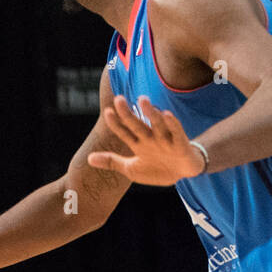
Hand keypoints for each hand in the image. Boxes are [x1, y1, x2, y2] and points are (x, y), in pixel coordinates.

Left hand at [87, 95, 204, 186]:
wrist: (183, 173)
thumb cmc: (157, 168)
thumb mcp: (131, 169)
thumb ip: (111, 162)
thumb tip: (88, 159)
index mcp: (138, 144)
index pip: (124, 132)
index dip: (116, 124)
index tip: (107, 112)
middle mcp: (150, 139)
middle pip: (137, 125)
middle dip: (128, 114)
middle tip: (118, 99)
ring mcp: (165, 140)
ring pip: (157, 125)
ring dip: (151, 113)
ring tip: (143, 100)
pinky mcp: (181, 144)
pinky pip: (176, 132)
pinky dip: (172, 124)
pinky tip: (166, 113)